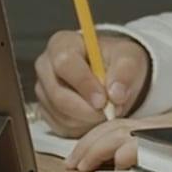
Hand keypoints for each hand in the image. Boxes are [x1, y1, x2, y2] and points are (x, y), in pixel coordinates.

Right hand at [35, 27, 149, 146]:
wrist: (112, 74)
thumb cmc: (115, 61)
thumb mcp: (128, 58)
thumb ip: (124, 72)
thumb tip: (116, 93)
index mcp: (62, 43)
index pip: (65, 63)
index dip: (84, 84)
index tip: (103, 100)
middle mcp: (46, 66)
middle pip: (58, 94)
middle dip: (87, 109)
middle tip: (110, 111)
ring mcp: (43, 90)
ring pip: (61, 114)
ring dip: (88, 120)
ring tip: (106, 111)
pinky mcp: (45, 111)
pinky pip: (61, 127)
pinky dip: (82, 127)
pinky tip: (95, 117)